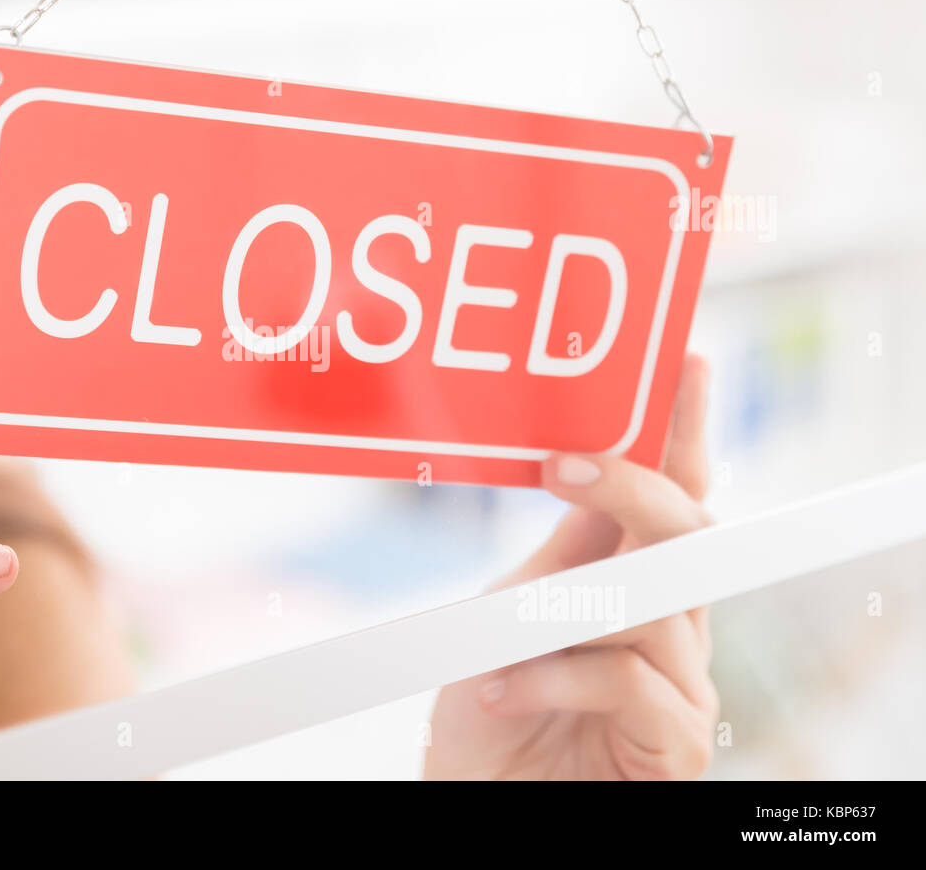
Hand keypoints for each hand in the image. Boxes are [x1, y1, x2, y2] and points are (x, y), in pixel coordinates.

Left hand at [424, 355, 717, 779]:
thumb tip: (578, 468)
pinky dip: (551, 676)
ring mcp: (679, 683)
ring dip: (562, 613)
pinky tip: (499, 690)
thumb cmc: (488, 710)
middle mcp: (668, 625)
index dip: (681, 429)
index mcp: (631, 583)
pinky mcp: (675, 740)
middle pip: (683, 531)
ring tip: (495, 639)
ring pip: (651, 605)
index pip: (670, 494)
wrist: (472, 795)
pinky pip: (626, 681)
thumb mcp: (508, 616)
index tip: (682, 361)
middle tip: (558, 464)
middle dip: (627, 487)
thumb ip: (560, 554)